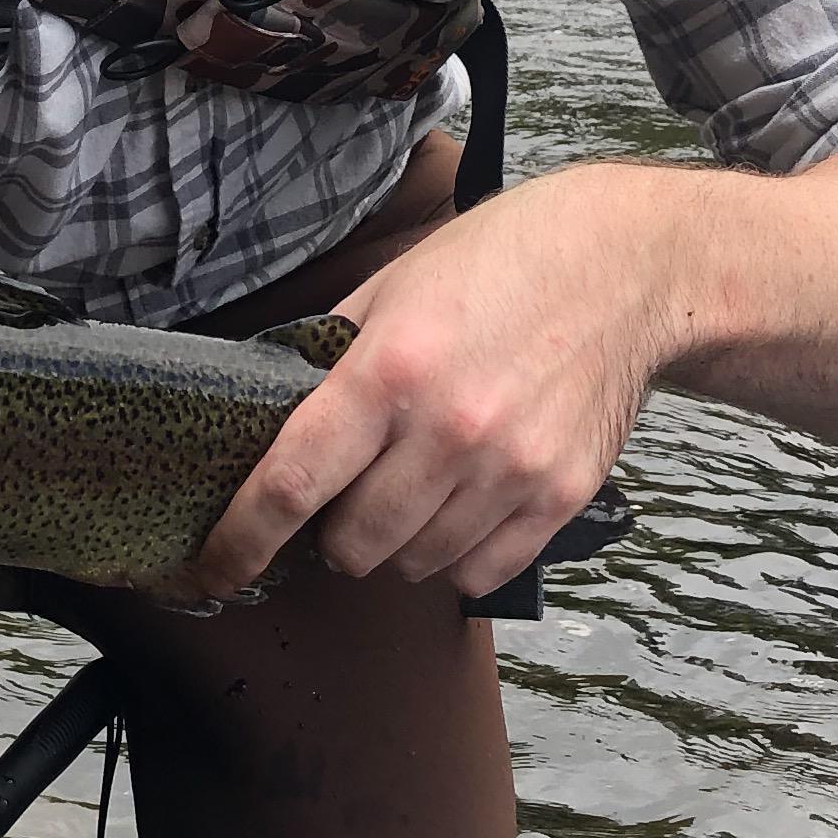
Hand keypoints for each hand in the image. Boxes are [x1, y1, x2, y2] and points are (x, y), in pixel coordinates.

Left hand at [187, 171, 671, 607]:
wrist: (625, 267)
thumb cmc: (499, 264)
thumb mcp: (393, 286)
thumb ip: (327, 358)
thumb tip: (263, 422)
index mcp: (388, 370)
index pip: (290, 484)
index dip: (239, 541)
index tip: (212, 570)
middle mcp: (448, 428)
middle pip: (351, 545)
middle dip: (333, 532)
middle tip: (350, 490)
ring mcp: (510, 469)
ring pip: (414, 565)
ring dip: (398, 543)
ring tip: (416, 483)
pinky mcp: (561, 496)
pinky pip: (481, 573)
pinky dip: (458, 556)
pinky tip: (464, 502)